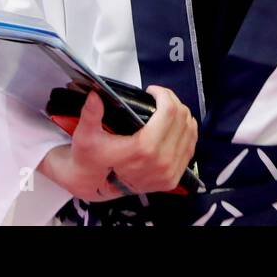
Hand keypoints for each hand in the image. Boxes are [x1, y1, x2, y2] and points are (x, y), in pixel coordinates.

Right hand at [40, 87, 197, 200]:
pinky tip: (174, 124)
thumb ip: (90, 114)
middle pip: (182, 118)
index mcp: (143, 150)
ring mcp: (169, 172)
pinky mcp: (173, 177)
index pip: (169, 112)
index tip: (152, 91)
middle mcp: (161, 163)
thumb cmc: (91, 159)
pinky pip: (191, 146)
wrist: (95, 186)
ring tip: (166, 109)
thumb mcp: (85, 136)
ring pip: (190, 130)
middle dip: (172, 101)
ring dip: (180, 114)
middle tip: (159, 97)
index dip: (164, 95)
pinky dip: (186, 130)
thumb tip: (95, 94)